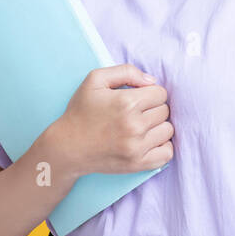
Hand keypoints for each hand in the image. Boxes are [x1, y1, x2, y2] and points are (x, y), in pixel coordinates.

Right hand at [48, 64, 173, 178]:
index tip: (138, 99)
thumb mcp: (95, 80)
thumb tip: (152, 81)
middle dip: (153, 109)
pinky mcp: (138, 164)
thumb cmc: (81, 111)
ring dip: (158, 127)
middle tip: (136, 113)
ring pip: (167, 130)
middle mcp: (134, 126)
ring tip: (141, 127)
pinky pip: (167, 153)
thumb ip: (126, 71)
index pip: (161, 93)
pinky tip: (148, 141)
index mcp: (126, 103)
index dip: (150, 93)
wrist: (67, 147)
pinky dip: (161, 146)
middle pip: (165, 111)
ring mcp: (137, 147)